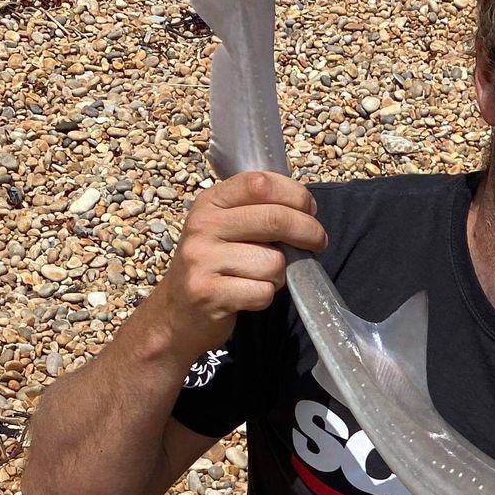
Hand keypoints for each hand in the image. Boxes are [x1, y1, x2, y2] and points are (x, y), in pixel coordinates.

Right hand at [147, 170, 328, 359]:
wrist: (176, 312)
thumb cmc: (214, 266)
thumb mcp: (225, 227)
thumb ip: (256, 211)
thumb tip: (306, 209)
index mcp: (210, 202)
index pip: (261, 183)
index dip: (296, 195)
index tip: (310, 211)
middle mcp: (203, 225)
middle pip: (275, 219)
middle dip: (309, 232)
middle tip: (318, 243)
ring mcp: (202, 259)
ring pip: (273, 261)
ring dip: (279, 274)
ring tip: (262, 277)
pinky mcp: (208, 293)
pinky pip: (263, 291)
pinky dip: (265, 296)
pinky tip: (250, 295)